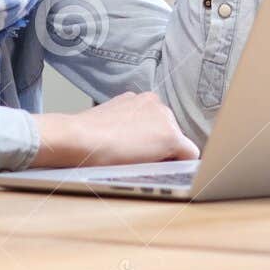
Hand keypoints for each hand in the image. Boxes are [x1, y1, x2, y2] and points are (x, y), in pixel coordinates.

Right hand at [30, 92, 199, 168]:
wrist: (80, 138)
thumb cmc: (86, 136)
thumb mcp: (109, 122)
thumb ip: (127, 125)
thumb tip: (130, 139)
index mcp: (139, 99)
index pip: (157, 124)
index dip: (151, 142)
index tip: (140, 152)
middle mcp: (155, 103)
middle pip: (170, 132)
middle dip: (159, 147)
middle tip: (139, 160)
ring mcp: (165, 118)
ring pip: (177, 143)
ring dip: (166, 154)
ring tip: (143, 165)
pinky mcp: (171, 136)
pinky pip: (189, 154)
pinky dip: (181, 164)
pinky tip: (163, 170)